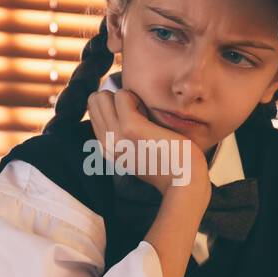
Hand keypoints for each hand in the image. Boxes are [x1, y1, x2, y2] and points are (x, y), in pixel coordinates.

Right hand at [86, 89, 207, 195]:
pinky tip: (150, 113)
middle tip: (140, 112)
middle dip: (116, 98)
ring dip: (126, 97)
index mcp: (107, 149)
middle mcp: (106, 144)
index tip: (135, 116)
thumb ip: (126, 137)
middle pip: (94, 101)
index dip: (113, 105)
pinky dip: (136, 97)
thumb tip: (120, 109)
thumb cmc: (169, 165)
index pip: (94, 111)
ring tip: (145, 114)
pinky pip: (121, 95)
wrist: (184, 181)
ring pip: (102, 96)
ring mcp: (116, 137)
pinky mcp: (130, 128)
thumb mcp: (140, 153)